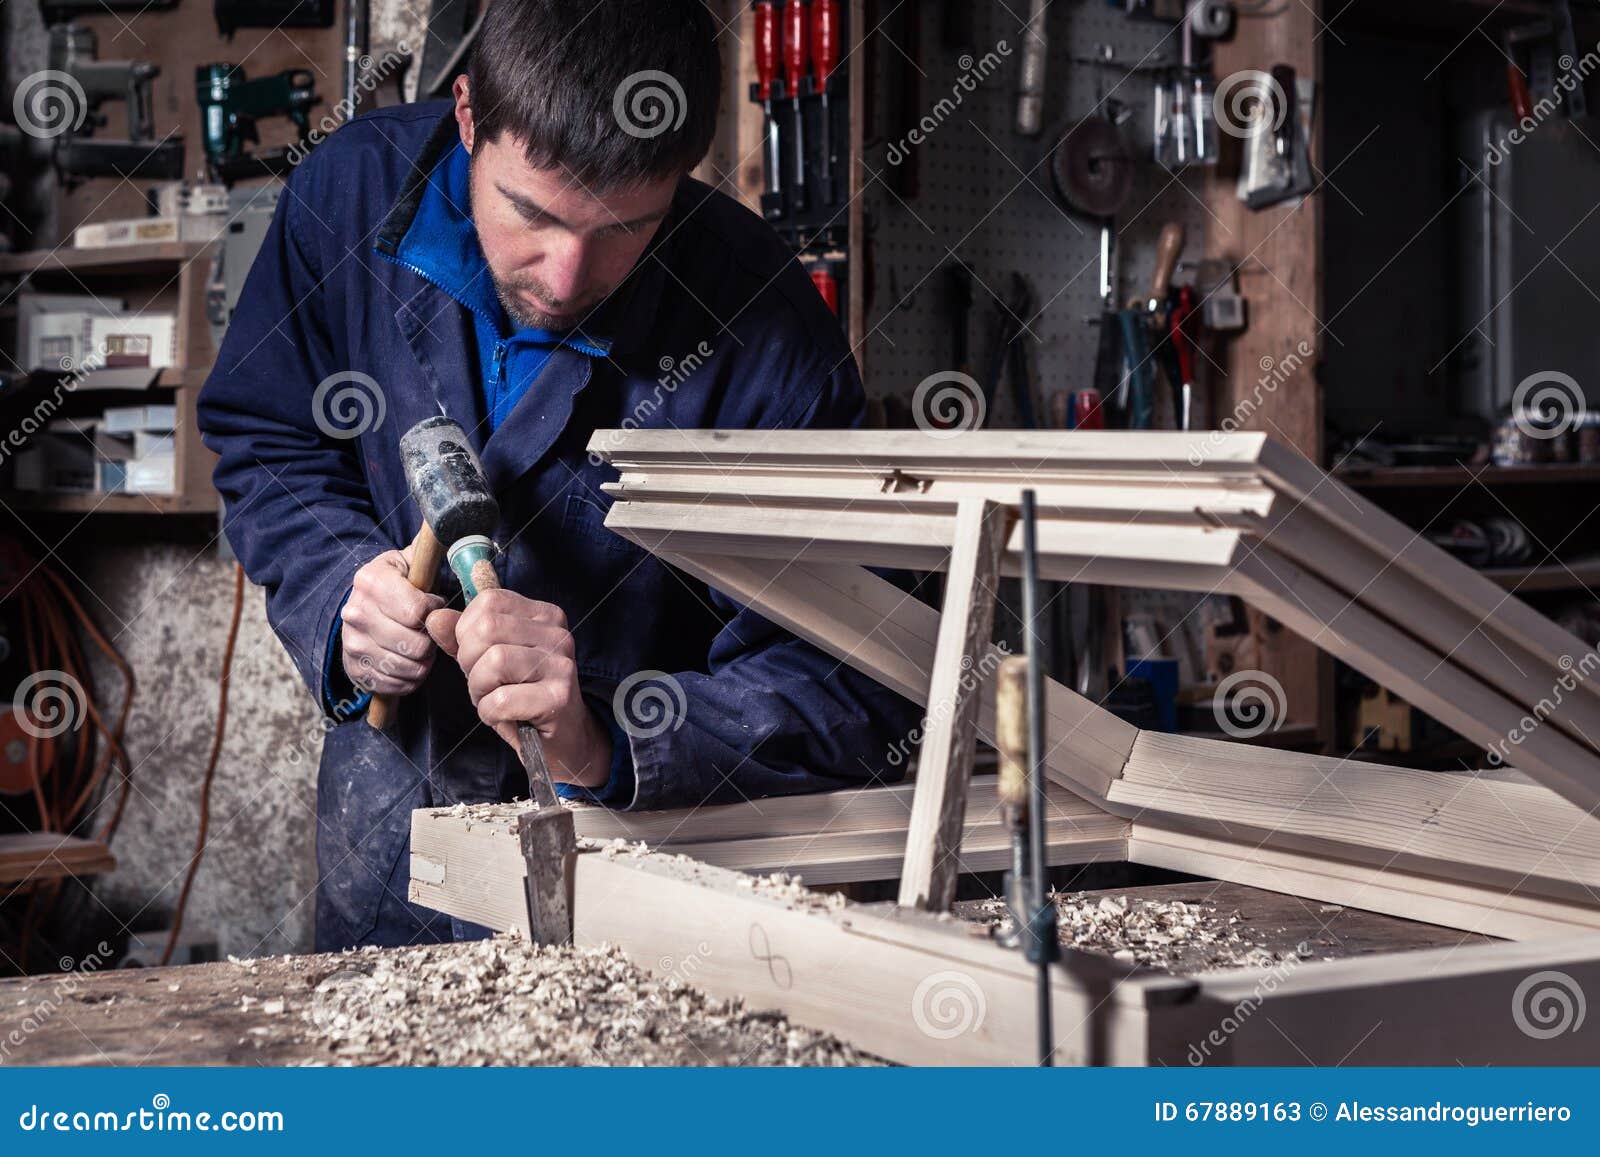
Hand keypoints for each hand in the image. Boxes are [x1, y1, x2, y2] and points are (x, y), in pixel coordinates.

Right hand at [340, 546, 444, 695]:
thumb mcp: (411, 561)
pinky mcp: (353, 669)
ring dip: (424, 662)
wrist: (363, 605)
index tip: (433, 604)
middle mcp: (355, 612)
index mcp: (370, 581)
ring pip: (408, 668)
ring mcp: (351, 643)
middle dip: (432, 641)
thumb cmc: (399, 583)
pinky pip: (395, 685)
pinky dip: (411, 679)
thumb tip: (452, 534)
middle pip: (414, 644)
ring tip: (422, 647)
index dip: (435, 612)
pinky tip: (410, 662)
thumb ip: (431, 554)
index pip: (418, 611)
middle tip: (430, 632)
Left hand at [425, 590, 612, 787]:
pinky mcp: (558, 698)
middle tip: (483, 684)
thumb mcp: (489, 661)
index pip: (489, 601)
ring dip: (479, 689)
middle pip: (488, 629)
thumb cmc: (523, 697)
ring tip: (492, 701)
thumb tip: (435, 618)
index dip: (467, 632)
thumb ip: (462, 638)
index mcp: (544, 616)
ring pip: (494, 661)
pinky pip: (501, 699)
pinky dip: (489, 713)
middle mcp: (557, 635)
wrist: (563, 739)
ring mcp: (561, 666)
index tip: (478, 658)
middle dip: (469, 662)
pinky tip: (504, 717)